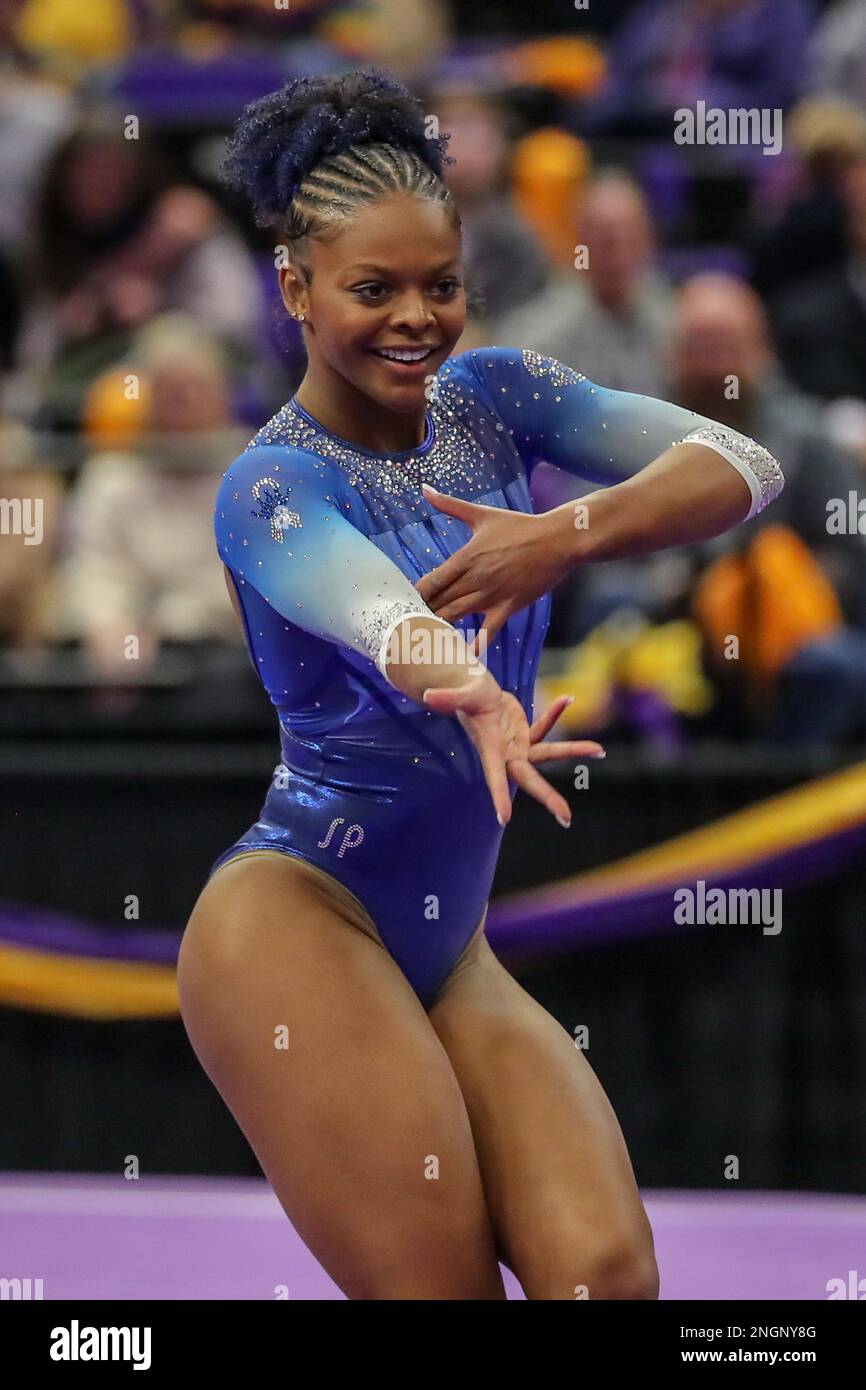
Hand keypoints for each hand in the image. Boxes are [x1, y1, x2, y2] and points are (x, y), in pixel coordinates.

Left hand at [415, 486, 575, 654]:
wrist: (557, 541)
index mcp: (465, 558)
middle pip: (438, 602)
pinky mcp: (508, 607)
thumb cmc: (520, 526)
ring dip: (439, 628)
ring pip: (456, 617)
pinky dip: (475, 643)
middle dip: (421, 614)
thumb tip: (424, 488)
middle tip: (404, 627)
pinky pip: (487, 631)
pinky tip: (463, 656)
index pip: (430, 582)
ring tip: (422, 639)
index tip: (401, 604)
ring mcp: (491, 595)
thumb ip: (449, 505)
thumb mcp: (482, 514)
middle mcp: (475, 579)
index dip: (413, 595)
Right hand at [421, 683, 604, 827]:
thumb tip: (429, 695)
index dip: (498, 796)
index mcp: (490, 749)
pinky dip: (555, 713)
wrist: (473, 694)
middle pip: (530, 779)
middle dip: (548, 798)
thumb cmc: (464, 696)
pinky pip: (544, 727)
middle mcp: (507, 753)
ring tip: (599, 750)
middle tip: (566, 819)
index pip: (495, 776)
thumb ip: (447, 698)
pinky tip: (567, 699)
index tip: (504, 819)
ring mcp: (519, 745)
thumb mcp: (460, 695)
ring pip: (549, 754)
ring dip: (573, 751)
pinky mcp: (526, 733)